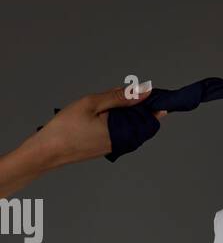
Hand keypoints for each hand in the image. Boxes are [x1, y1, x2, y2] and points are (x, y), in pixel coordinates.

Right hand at [36, 83, 166, 168]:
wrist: (48, 151)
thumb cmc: (66, 127)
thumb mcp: (93, 104)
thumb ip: (120, 97)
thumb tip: (144, 92)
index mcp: (123, 132)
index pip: (151, 118)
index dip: (154, 104)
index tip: (152, 91)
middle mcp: (123, 142)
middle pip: (142, 122)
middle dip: (138, 106)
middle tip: (125, 92)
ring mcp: (115, 147)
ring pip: (130, 126)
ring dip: (125, 113)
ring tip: (108, 102)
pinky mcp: (107, 148)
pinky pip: (120, 132)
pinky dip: (116, 120)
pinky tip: (102, 113)